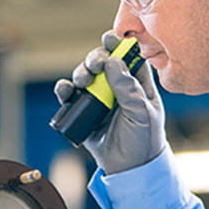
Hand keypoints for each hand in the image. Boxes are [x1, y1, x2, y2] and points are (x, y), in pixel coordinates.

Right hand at [53, 31, 167, 173]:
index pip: (128, 57)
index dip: (118, 45)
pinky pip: (70, 96)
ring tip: (82, 82)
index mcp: (138, 84)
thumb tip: (112, 61)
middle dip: (95, 58)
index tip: (109, 38)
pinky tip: (66, 90)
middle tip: (94, 65)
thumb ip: (128, 87)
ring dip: (80, 73)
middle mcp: (117, 88)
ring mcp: (100, 99)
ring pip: (85, 76)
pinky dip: (65, 89)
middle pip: (103, 63)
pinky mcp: (83, 112)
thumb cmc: (144, 140)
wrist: (129, 170)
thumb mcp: (141, 113)